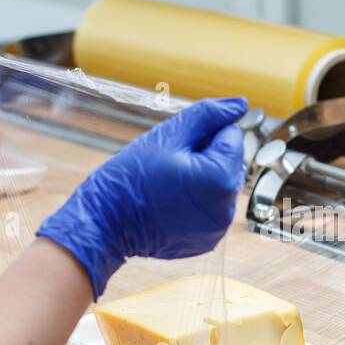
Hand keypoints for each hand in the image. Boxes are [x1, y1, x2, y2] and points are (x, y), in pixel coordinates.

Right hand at [38, 97, 248, 297]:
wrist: (104, 224)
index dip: (203, 135)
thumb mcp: (169, 135)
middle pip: (230, 162)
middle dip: (205, 156)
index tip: (176, 148)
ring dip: (202, 178)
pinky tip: (170, 203)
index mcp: (221, 178)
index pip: (232, 135)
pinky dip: (196, 202)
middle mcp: (227, 208)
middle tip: (169, 167)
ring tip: (168, 186)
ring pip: (221, 185)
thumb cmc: (132, 177)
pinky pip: (211, 208)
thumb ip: (209, 115)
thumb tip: (241, 104)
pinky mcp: (208, 240)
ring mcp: (218, 228)